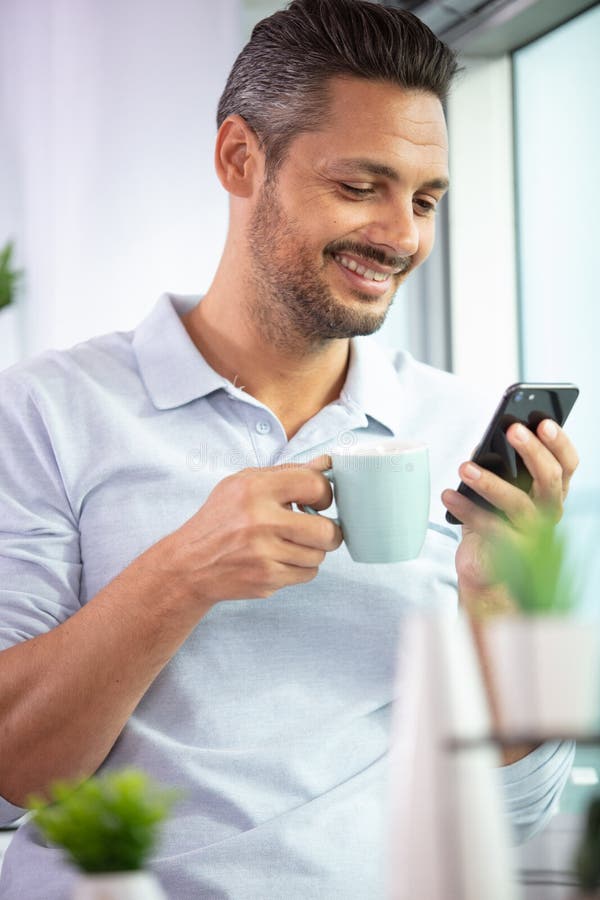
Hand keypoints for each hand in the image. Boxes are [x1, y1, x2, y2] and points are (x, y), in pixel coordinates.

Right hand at [159, 455, 341, 607]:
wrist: (190, 563)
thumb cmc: (221, 519)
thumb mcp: (244, 483)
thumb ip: (288, 472)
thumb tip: (327, 463)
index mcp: (255, 489)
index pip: (314, 484)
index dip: (325, 494)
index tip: (318, 501)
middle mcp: (259, 521)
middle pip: (326, 530)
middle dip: (329, 531)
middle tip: (318, 529)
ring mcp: (263, 554)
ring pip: (318, 555)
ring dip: (311, 550)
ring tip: (290, 544)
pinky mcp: (266, 579)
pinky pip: (307, 574)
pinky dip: (300, 568)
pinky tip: (280, 559)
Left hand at [441, 419, 578, 608]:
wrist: (487, 570)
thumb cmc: (495, 522)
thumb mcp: (498, 490)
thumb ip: (496, 466)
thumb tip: (483, 445)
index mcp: (551, 491)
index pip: (567, 464)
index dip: (559, 443)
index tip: (543, 422)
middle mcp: (548, 511)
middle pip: (550, 478)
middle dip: (532, 451)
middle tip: (511, 430)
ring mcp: (533, 532)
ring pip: (518, 503)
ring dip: (490, 482)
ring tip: (464, 467)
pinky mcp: (512, 552)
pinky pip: (489, 527)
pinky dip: (466, 508)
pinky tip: (449, 495)